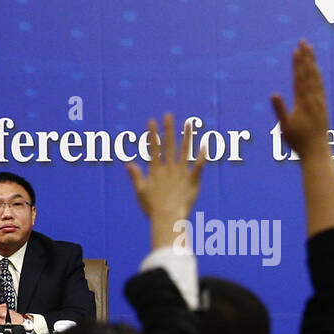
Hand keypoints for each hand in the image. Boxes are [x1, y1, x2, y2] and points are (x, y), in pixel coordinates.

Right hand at [125, 113, 205, 250]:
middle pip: (169, 145)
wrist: (168, 218)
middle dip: (168, 129)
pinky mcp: (193, 181)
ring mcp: (181, 173)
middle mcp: (169, 168)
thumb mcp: (140, 191)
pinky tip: (206, 144)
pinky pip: (199, 166)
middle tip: (169, 115)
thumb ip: (135, 176)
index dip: (152, 134)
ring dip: (187, 136)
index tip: (151, 121)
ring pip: (185, 151)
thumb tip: (127, 163)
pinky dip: (203, 155)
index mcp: (156, 171)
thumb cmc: (153, 208)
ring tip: (189, 123)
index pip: (154, 148)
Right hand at [270, 40, 328, 157]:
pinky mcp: (323, 106)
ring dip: (312, 63)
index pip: (299, 78)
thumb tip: (273, 94)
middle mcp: (313, 99)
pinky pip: (321, 86)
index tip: (296, 50)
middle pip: (309, 73)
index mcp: (303, 102)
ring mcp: (319, 102)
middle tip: (304, 42)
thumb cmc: (298, 142)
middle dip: (306, 57)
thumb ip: (280, 109)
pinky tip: (317, 70)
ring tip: (310, 50)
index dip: (297, 63)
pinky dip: (318, 75)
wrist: (317, 152)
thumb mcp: (285, 127)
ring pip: (316, 78)